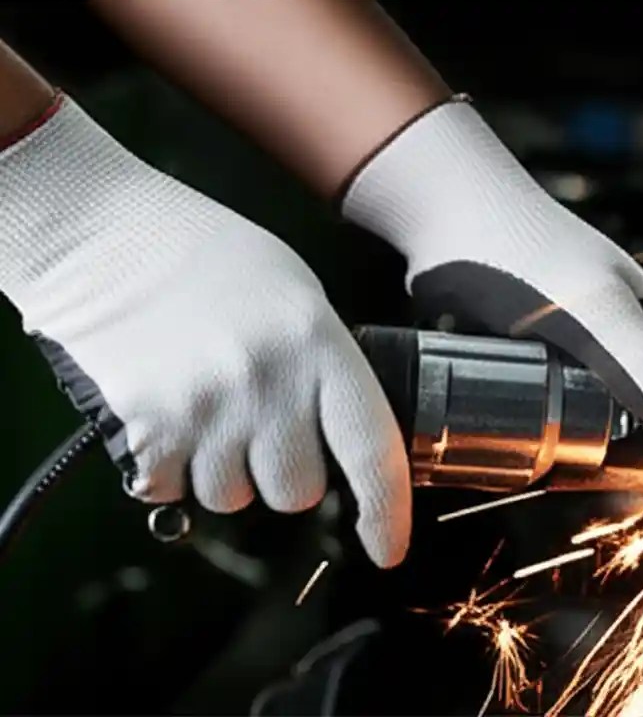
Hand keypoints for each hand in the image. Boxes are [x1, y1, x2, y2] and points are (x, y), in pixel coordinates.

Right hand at [0, 97, 410, 566]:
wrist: (111, 236)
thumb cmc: (213, 259)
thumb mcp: (300, 298)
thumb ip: (330, 366)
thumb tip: (353, 436)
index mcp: (322, 348)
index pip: (373, 451)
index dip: (387, 513)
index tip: (387, 549)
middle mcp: (271, 385)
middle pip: (296, 491)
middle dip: (283, 473)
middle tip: (261, 425)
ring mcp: (208, 410)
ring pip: (233, 496)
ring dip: (224, 470)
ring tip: (210, 408)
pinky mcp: (150, 428)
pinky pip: (172, 490)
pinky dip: (170, 470)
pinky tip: (171, 418)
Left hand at [342, 98, 642, 444]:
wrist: (446, 217)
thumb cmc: (529, 249)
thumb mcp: (603, 316)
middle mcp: (612, 330)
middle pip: (633, 406)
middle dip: (622, 448)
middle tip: (602, 490)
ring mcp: (565, 342)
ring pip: (585, 408)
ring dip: (578, 440)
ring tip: (565, 475)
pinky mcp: (521, 352)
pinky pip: (542, 400)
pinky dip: (541, 423)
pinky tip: (529, 444)